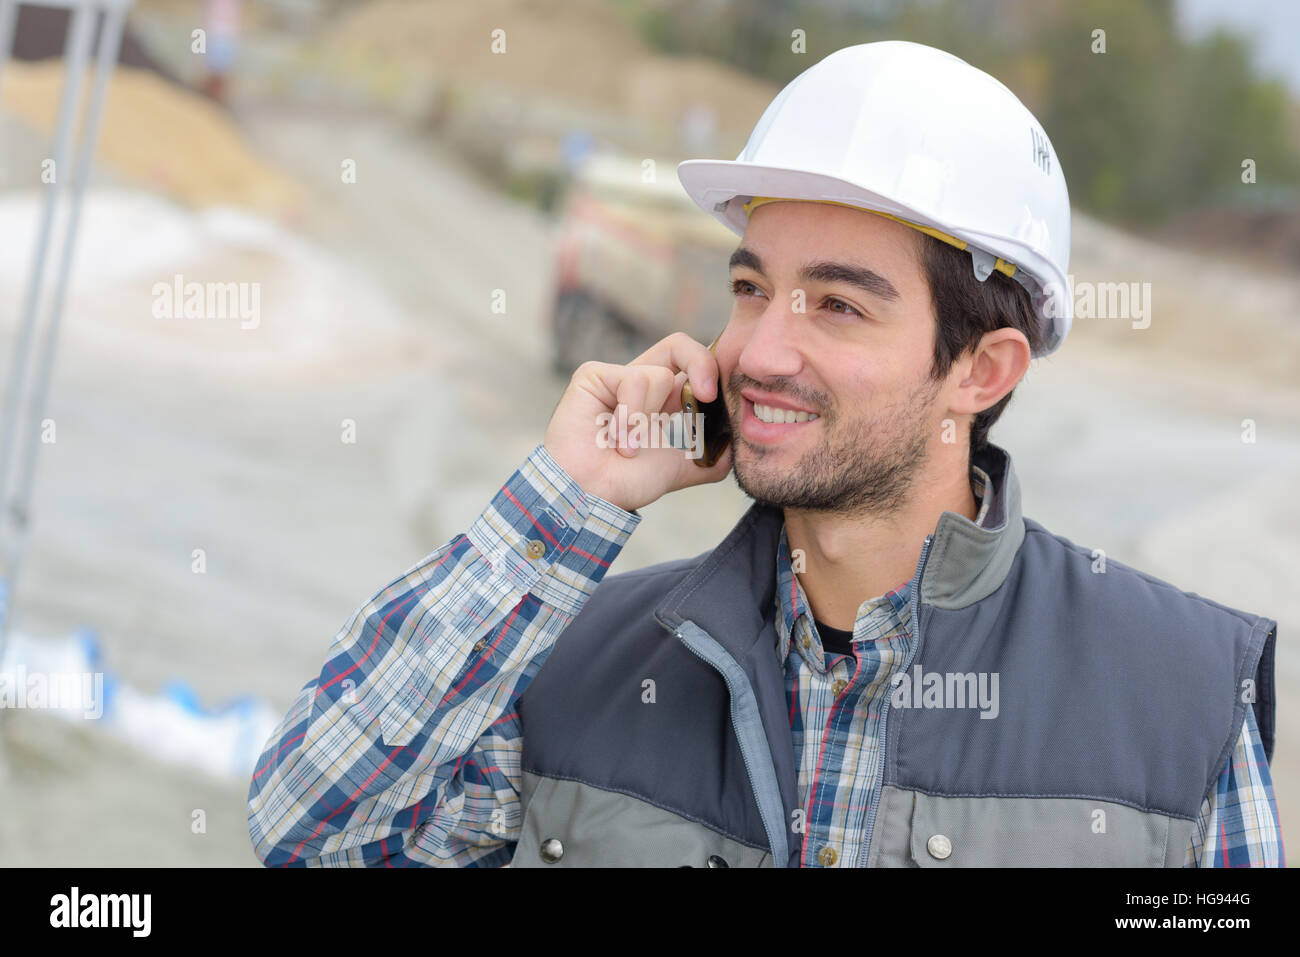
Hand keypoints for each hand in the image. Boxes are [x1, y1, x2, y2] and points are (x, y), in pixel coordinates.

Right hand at [543, 333, 733, 512]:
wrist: (591, 496)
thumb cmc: (629, 481)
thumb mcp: (686, 467)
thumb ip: (716, 453)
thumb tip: (742, 437)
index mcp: (664, 399)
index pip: (695, 363)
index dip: (712, 370)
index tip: (716, 397)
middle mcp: (642, 383)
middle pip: (681, 345)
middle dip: (701, 364)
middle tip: (705, 394)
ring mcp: (616, 377)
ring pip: (658, 375)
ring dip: (648, 421)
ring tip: (630, 450)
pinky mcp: (593, 376)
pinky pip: (631, 381)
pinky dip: (630, 418)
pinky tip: (616, 442)